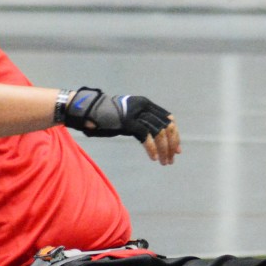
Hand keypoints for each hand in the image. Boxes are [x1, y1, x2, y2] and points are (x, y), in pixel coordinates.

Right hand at [64, 87, 180, 163]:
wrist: (88, 111)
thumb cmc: (107, 117)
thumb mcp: (129, 118)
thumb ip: (143, 123)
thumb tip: (159, 138)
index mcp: (146, 104)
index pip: (168, 119)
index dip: (175, 134)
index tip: (176, 150)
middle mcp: (143, 106)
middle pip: (166, 126)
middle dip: (171, 144)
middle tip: (171, 159)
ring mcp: (135, 113)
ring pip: (159, 132)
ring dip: (163, 149)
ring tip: (163, 162)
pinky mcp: (128, 122)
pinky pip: (145, 136)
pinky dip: (151, 148)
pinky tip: (153, 157)